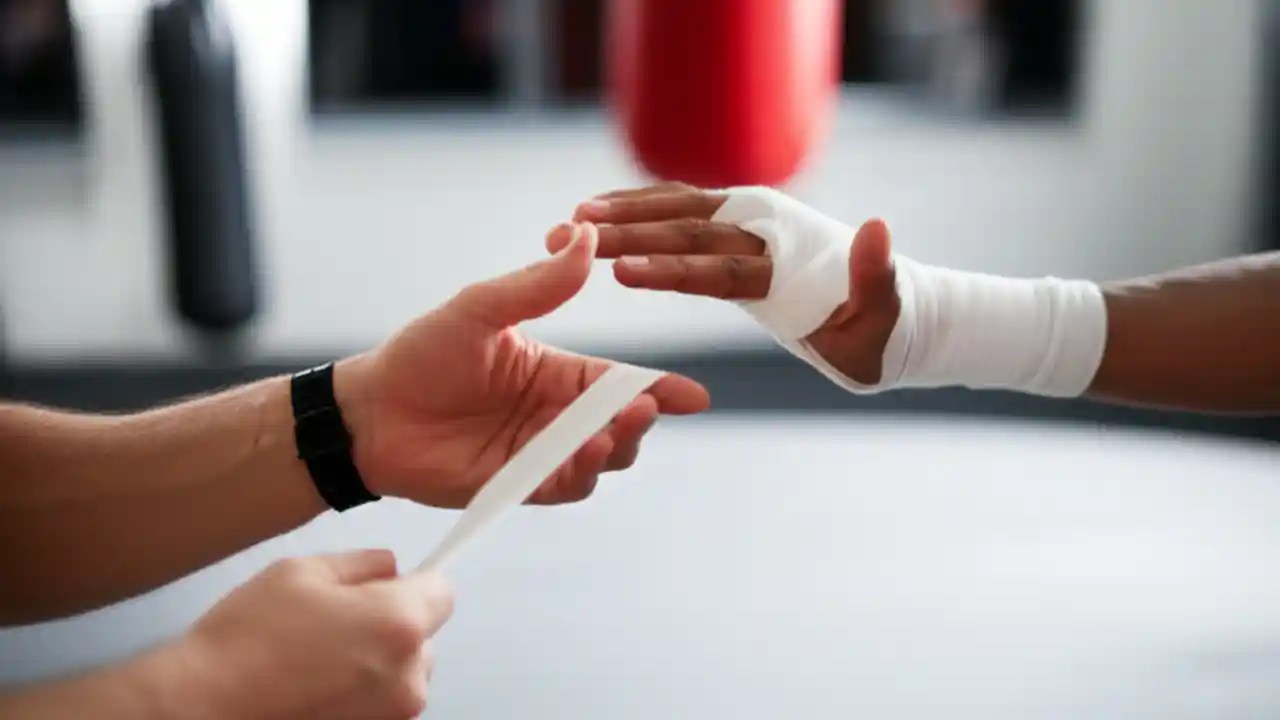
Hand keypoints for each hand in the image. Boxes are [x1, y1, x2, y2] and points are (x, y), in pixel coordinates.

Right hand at [182, 550, 453, 718]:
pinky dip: (360, 697)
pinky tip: (316, 689)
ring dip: (378, 666)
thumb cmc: (248, 639)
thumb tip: (391, 569)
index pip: (444, 591)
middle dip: (393, 627)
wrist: (204, 708)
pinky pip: (381, 706)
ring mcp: (393, 716)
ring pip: (403, 676)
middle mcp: (409, 676)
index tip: (389, 587)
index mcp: (399, 623)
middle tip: (336, 625)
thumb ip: (363, 563)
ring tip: (319, 662)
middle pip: (424, 638)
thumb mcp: (303, 572)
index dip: (416, 584)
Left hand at [336, 224, 709, 507]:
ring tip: (605, 432)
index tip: (693, 395)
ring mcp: (539, 454)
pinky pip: (561, 488)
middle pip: (621, 425)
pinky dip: (576, 476)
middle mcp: (557, 415)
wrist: (368, 410)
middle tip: (639, 408)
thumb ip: (538, 284)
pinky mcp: (516, 487)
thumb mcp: (480, 309)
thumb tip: (587, 236)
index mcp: (557, 373)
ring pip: (600, 460)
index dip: (660, 389)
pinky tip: (577, 459)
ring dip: (612, 448)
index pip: (619, 380)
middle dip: (639, 419)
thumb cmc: (421, 355)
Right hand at [555, 184, 900, 384]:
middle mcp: (765, 231)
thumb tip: (879, 228)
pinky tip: (601, 210)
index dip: (671, 269)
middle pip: (689, 231)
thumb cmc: (878, 333)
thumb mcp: (884, 320)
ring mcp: (750, 221)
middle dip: (629, 232)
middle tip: (571, 232)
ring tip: (572, 216)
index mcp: (787, 264)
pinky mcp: (737, 222)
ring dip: (625, 213)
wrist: (887, 307)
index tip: (622, 271)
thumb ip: (877, 278)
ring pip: (679, 210)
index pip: (721, 267)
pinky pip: (682, 207)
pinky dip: (641, 205)